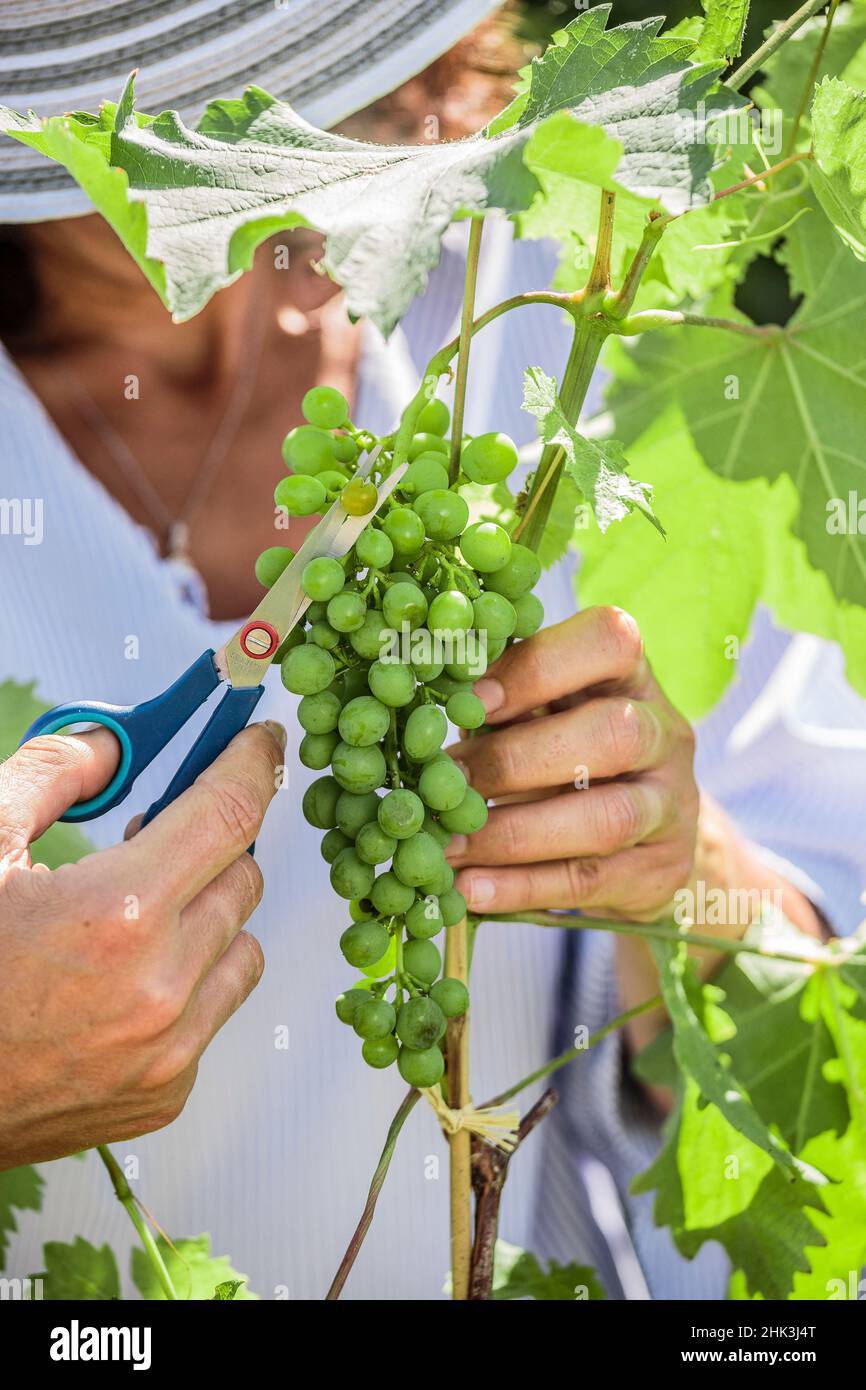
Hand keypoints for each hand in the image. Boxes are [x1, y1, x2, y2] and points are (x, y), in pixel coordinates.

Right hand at [0, 720, 284, 1168]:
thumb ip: (54, 773)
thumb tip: (114, 743)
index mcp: (119, 916)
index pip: (230, 814)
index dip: (253, 764)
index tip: (259, 741)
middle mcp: (161, 989)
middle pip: (244, 877)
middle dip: (211, 845)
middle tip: (156, 839)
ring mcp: (169, 1051)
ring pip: (242, 946)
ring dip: (206, 917)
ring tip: (133, 919)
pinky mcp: (164, 1093)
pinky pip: (214, 1011)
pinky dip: (187, 984)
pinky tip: (121, 981)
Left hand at [445, 606, 697, 919]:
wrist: (641, 836)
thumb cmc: (565, 750)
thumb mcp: (542, 713)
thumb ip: (502, 704)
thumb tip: (415, 712)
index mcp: (631, 673)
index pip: (609, 641)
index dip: (538, 667)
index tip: (472, 698)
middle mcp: (665, 732)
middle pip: (614, 733)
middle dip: (516, 760)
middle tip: (445, 782)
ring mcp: (671, 805)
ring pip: (607, 818)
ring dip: (513, 833)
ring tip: (445, 846)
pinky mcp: (658, 871)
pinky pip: (590, 881)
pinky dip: (521, 886)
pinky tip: (469, 890)